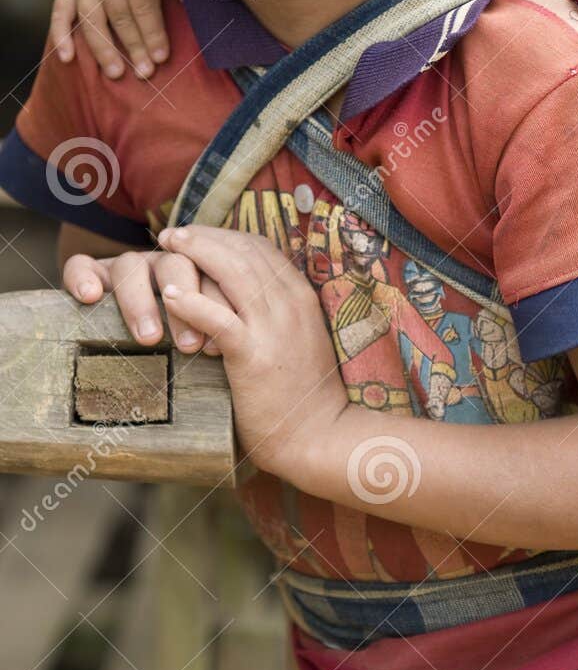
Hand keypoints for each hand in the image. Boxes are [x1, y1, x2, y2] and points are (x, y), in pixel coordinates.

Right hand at [48, 0, 181, 78]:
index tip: (161, 58)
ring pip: (90, 19)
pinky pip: (59, 11)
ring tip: (115, 74)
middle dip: (132, 47)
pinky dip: (60, 35)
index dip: (152, 33)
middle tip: (144, 74)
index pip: (142, 5)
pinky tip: (67, 59)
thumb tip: (198, 12)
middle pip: (118, 16)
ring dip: (102, 49)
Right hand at [62, 243, 221, 354]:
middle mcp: (162, 267)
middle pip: (174, 264)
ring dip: (141, 300)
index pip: (208, 267)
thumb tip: (241, 349)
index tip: (221, 339)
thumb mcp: (210, 345)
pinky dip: (82, 276)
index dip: (216, 298)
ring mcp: (127, 270)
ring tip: (150, 338)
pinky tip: (90, 297)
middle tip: (191, 346)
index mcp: (198, 274)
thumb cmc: (190, 356)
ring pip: (130, 266)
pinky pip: (81, 265)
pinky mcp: (90, 276)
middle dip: (185, 303)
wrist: (133, 365)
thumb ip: (226, 334)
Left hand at [155, 224, 347, 479]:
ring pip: (231, 272)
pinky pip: (219, 318)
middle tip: (171, 233)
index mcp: (300, 298)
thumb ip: (274, 314)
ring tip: (166, 247)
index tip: (197, 236)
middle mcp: (290, 304)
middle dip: (204, 236)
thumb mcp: (297, 341)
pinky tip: (169, 295)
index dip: (225, 235)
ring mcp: (274, 328)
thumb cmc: (301, 395)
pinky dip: (192, 302)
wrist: (319, 436)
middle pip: (243, 251)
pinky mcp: (254, 356)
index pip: (261, 248)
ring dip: (195, 253)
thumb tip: (241, 296)